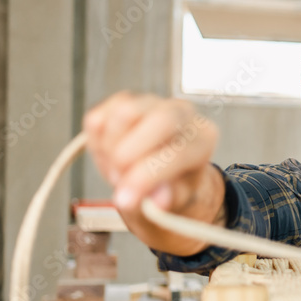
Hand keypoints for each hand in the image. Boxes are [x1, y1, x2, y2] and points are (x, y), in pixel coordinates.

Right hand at [82, 92, 218, 214]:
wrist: (161, 171)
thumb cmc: (173, 184)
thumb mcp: (177, 198)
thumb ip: (168, 199)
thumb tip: (158, 200)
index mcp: (204, 138)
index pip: (179, 152)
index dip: (147, 176)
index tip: (125, 199)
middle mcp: (182, 112)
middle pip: (159, 119)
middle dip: (128, 155)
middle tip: (118, 180)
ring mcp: (151, 102)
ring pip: (123, 114)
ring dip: (110, 149)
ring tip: (117, 171)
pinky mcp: (121, 101)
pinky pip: (98, 118)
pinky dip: (96, 143)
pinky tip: (109, 157)